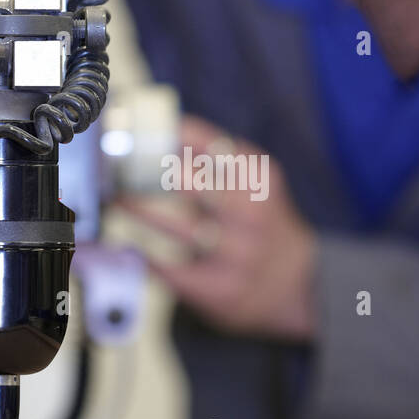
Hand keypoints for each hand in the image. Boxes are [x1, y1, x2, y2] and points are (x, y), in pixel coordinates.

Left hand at [113, 115, 317, 340]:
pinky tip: (128, 247)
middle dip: (152, 172)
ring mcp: (239, 254)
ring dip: (140, 211)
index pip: (213, 146)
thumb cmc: (263, 225)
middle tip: (119, 165)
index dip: (172, 136)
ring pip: (181, 227)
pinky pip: (174, 270)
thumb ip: (215, 161)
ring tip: (118, 199)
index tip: (141, 130)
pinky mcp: (222, 289)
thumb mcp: (256, 185)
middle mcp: (253, 214)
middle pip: (195, 184)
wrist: (301, 285)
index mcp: (259, 179)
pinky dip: (146, 257)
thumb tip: (160, 134)